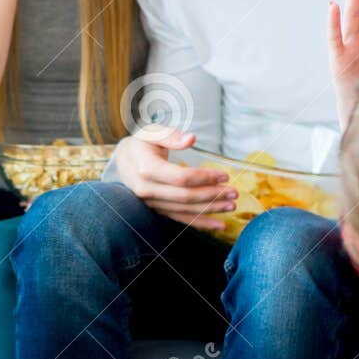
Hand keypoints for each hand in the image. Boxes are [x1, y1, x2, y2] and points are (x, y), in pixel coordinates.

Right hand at [112, 126, 237, 232]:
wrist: (124, 160)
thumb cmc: (142, 143)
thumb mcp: (153, 132)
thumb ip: (171, 136)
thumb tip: (191, 138)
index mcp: (146, 169)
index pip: (180, 178)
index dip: (204, 178)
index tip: (224, 175)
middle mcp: (147, 190)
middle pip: (185, 196)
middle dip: (212, 195)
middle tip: (234, 193)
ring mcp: (152, 203)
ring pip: (185, 210)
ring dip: (210, 209)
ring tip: (231, 205)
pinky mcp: (158, 210)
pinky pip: (181, 219)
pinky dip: (201, 224)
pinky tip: (219, 225)